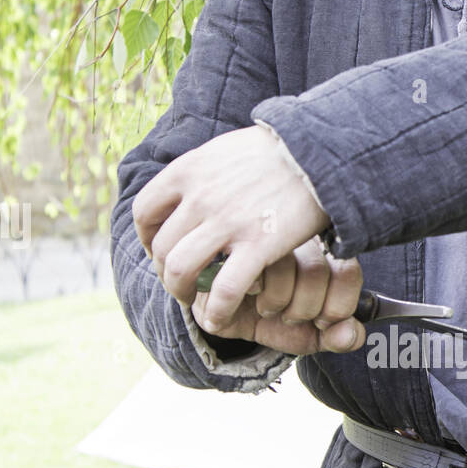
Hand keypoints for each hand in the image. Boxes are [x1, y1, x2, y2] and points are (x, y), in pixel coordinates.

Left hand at [133, 125, 331, 329]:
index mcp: (188, 170)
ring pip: (180, 270)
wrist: (322, 151)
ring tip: (195, 301)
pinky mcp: (258, 245)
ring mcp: (227, 222)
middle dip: (165, 273)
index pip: (144, 212)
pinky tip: (220, 318)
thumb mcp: (226, 149)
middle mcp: (200, 196)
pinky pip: (224, 289)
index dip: (147, 239)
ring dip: (181, 293)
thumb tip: (190, 185)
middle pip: (160, 248)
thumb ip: (203, 170)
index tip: (160, 252)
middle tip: (182, 283)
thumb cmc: (280, 150)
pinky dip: (216, 310)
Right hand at [190, 238, 366, 354]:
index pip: (348, 271)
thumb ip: (338, 337)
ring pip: (285, 266)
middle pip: (317, 270)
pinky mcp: (234, 242)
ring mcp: (265, 234)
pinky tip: (245, 293)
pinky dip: (250, 291)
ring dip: (276, 302)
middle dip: (304, 310)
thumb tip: (350, 335)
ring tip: (265, 307)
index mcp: (325, 255)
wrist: (225, 317)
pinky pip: (250, 264)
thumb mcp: (310, 335)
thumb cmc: (273, 321)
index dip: (339, 305)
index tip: (322, 321)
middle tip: (288, 317)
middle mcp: (299, 236)